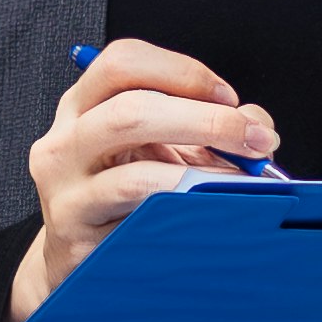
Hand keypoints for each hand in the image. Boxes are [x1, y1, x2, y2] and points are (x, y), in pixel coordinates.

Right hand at [18, 40, 272, 314]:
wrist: (77, 259)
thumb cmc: (123, 197)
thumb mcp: (160, 149)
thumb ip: (207, 127)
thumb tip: (256, 127)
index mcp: (83, 106)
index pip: (124, 62)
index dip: (183, 72)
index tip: (228, 97)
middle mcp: (66, 141)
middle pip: (131, 109)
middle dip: (206, 120)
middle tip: (251, 139)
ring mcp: (65, 189)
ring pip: (135, 173)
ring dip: (202, 174)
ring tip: (239, 181)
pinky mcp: (77, 234)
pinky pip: (139, 222)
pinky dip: (183, 210)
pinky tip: (209, 210)